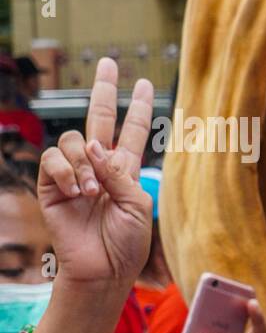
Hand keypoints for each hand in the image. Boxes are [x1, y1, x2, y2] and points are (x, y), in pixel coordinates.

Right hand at [37, 58, 153, 286]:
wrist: (103, 270)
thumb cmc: (126, 243)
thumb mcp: (138, 205)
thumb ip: (121, 173)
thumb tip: (95, 146)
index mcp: (125, 170)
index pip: (132, 132)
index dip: (140, 108)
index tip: (146, 83)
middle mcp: (99, 166)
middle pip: (100, 118)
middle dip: (105, 90)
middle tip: (108, 63)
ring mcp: (74, 173)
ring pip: (74, 140)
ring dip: (85, 163)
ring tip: (92, 193)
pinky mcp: (51, 184)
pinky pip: (54, 159)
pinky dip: (68, 172)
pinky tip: (77, 192)